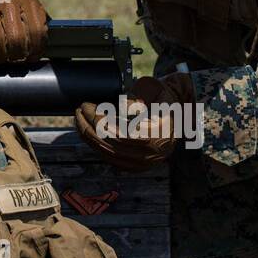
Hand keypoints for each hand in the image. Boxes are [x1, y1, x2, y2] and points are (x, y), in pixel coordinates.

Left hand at [74, 73, 195, 171]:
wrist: (179, 109)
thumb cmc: (164, 97)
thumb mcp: (154, 92)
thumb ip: (138, 100)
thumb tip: (121, 107)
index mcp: (157, 137)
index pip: (120, 134)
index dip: (99, 122)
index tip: (86, 107)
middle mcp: (152, 154)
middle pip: (111, 146)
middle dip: (89, 128)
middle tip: (78, 112)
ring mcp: (145, 162)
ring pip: (109, 154)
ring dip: (89, 138)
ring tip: (79, 120)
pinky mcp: (139, 165)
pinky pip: (112, 159)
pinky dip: (97, 146)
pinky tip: (88, 134)